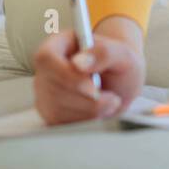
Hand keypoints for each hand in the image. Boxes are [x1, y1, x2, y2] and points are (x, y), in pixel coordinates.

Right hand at [31, 15, 146, 124]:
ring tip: (109, 101)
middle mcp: (47, 69)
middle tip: (112, 97)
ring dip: (90, 111)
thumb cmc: (119, 65)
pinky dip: (86, 120)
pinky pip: (62, 123)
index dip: (67, 75)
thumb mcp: (122, 54)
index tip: (94, 87)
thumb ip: (104, 53)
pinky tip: (99, 111)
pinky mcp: (51, 114)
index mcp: (59, 44)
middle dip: (87, 99)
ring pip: (57, 109)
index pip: (46, 58)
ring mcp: (45, 93)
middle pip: (53, 88)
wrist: (121, 85)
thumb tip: (78, 63)